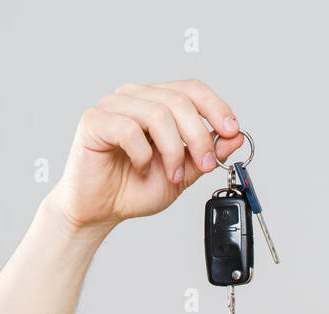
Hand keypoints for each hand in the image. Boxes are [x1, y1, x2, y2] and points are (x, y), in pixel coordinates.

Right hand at [49, 78, 243, 236]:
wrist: (101, 210)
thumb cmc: (134, 188)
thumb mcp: (182, 173)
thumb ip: (206, 154)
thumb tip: (235, 137)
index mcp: (157, 102)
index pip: (191, 89)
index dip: (216, 107)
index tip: (232, 131)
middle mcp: (136, 97)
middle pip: (179, 101)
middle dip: (199, 136)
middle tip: (204, 164)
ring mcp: (113, 105)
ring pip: (158, 113)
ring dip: (173, 149)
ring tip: (171, 174)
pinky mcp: (94, 120)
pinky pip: (128, 129)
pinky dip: (142, 154)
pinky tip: (139, 167)